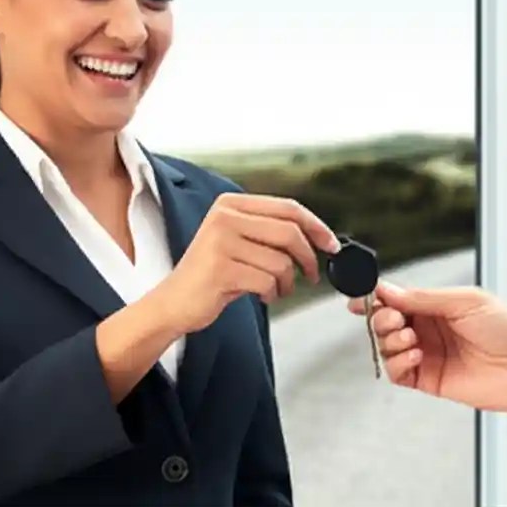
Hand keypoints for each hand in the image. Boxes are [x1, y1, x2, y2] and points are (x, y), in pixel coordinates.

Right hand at [153, 193, 339, 334]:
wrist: (174, 303)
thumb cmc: (213, 274)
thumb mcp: (239, 241)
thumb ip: (270, 230)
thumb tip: (319, 235)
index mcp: (230, 203)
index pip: (288, 208)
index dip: (316, 226)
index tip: (332, 245)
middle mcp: (224, 217)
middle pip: (289, 232)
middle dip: (308, 257)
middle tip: (312, 275)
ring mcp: (220, 242)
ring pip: (281, 261)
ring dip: (287, 282)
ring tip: (276, 290)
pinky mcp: (220, 269)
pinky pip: (267, 281)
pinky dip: (272, 293)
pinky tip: (262, 296)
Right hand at [347, 281, 506, 425]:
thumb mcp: (468, 302)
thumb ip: (425, 298)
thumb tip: (388, 290)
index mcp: (438, 304)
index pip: (398, 297)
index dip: (377, 296)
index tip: (361, 297)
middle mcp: (429, 328)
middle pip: (386, 321)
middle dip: (382, 318)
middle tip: (395, 319)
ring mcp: (428, 354)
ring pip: (387, 346)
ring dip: (389, 340)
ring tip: (410, 339)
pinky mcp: (429, 379)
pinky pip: (397, 373)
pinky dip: (396, 363)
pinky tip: (414, 356)